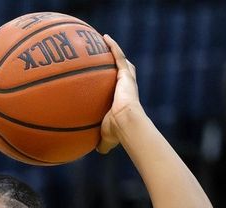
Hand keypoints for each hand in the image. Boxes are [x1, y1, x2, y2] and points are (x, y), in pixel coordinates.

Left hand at [98, 34, 143, 153]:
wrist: (126, 123)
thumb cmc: (117, 131)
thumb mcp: (107, 137)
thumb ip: (104, 143)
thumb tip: (99, 152)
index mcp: (124, 99)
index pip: (121, 87)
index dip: (117, 81)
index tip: (112, 78)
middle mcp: (126, 87)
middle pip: (124, 70)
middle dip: (117, 63)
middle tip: (108, 56)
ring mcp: (126, 79)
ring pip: (121, 60)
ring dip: (114, 50)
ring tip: (104, 41)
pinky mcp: (125, 74)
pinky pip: (117, 56)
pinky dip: (112, 46)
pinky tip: (104, 37)